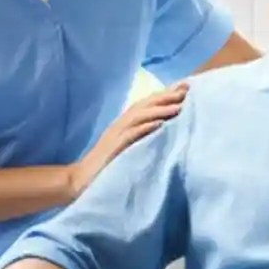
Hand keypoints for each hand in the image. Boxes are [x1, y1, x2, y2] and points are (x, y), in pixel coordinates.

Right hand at [69, 83, 187, 195]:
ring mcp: (116, 135)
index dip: (166, 94)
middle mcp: (120, 124)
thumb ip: (142, 136)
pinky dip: (145, 128)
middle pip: (145, 105)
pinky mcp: (113, 148)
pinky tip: (159, 124)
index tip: (186, 87)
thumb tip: (166, 129)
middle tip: (187, 89)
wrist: (81, 180)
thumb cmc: (107, 166)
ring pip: (139, 116)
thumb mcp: (128, 147)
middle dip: (166, 96)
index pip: (147, 104)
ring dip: (160, 109)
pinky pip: (131, 135)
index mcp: (125, 123)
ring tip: (179, 105)